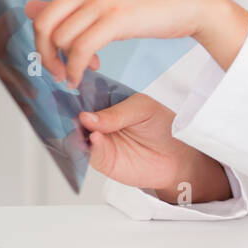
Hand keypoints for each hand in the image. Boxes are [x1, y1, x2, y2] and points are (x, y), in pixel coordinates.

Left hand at [0, 0, 247, 88]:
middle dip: (44, 52)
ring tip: (75, 74)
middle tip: (56, 70)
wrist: (189, 3)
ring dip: (62, 65)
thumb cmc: (150, 4)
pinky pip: (80, 50)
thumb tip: (32, 10)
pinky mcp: (116, 17)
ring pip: (60, 38)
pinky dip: (77, 68)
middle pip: (43, 22)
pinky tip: (84, 75)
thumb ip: (71, 6)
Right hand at [81, 92, 231, 202]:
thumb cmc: (163, 127)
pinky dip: (90, 147)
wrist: (177, 156)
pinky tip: (96, 139)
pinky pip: (89, 154)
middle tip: (73, 109)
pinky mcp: (102, 160)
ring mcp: (98, 141)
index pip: (86, 95)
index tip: (70, 88)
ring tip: (85, 125)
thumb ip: (116, 113)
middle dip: (71, 113)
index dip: (77, 93)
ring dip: (77, 132)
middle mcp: (99, 122)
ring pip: (77, 136)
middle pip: (76, 117)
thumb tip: (87, 116)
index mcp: (108, 103)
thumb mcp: (143, 109)